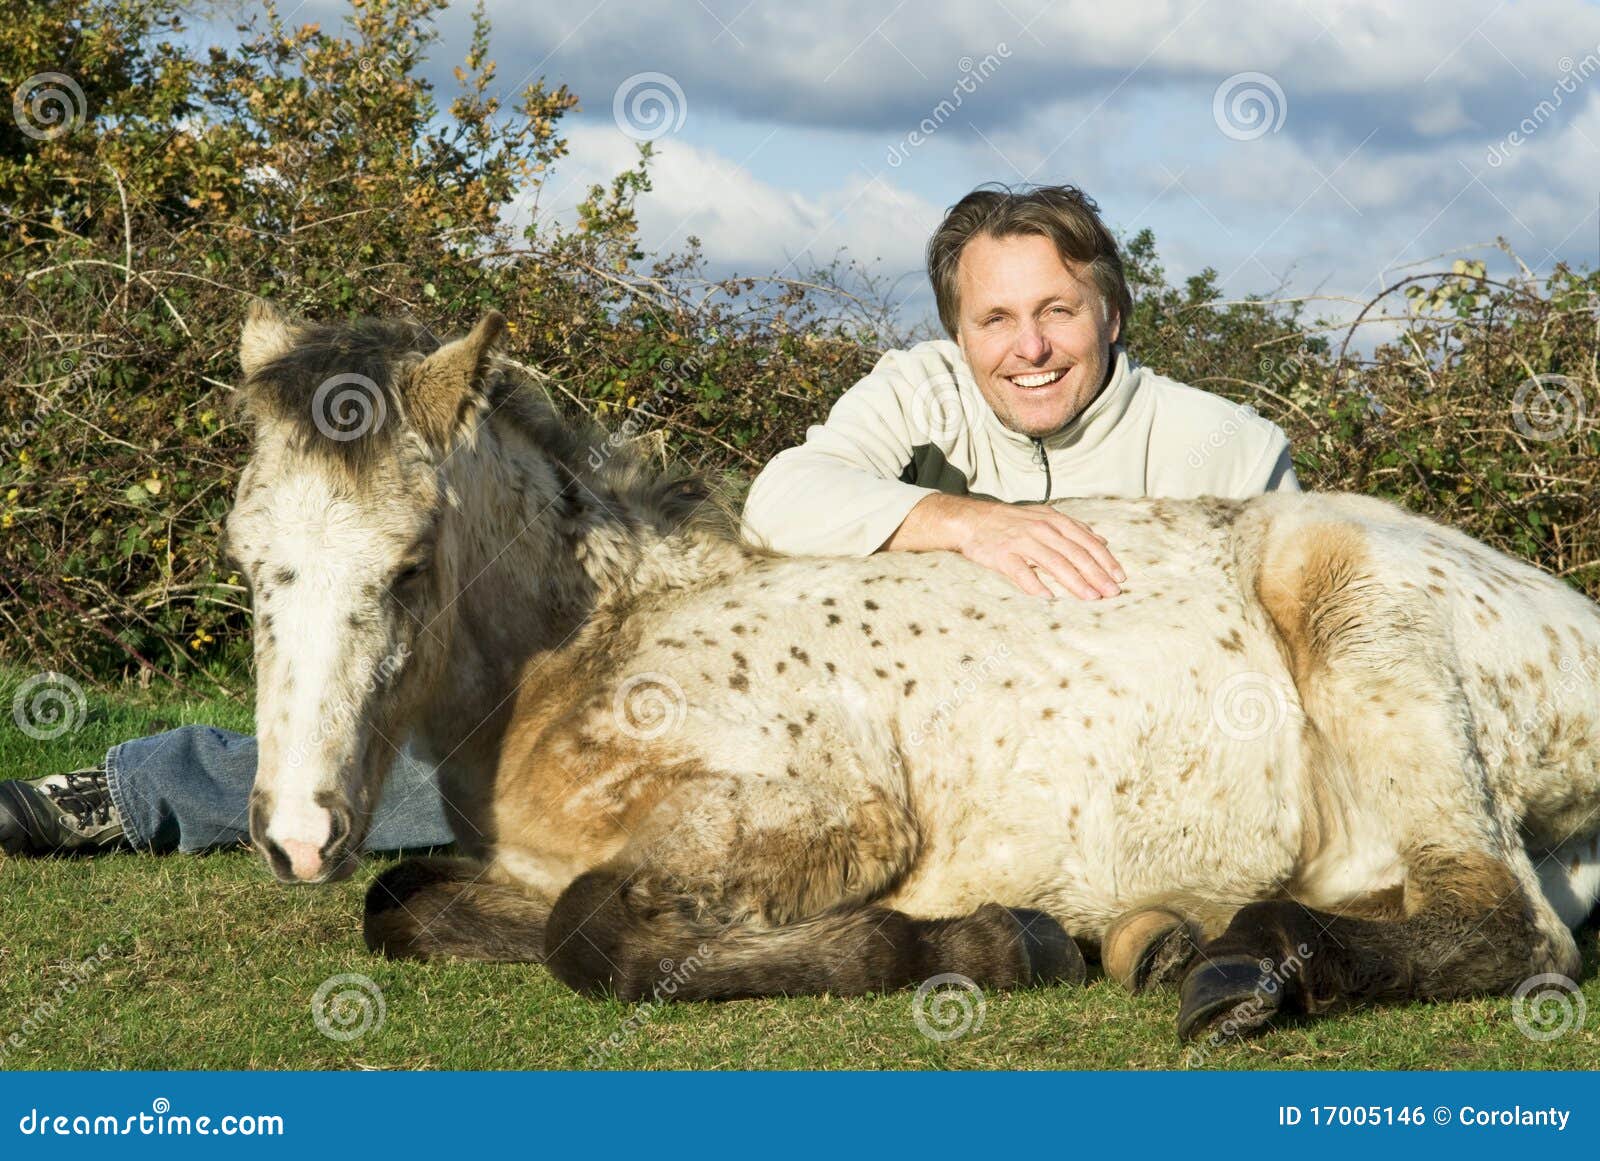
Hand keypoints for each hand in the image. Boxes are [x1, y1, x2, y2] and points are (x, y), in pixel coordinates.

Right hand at [887, 494, 1124, 599]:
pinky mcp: (1002, 555)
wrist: (972, 520)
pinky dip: (1035, 585)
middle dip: (1096, 574)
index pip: (1086, 542)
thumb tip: (1102, 541)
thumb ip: (1074, 528)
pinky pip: (1021, 572)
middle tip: (1112, 593)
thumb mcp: (1045, 516)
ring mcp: (1021, 542)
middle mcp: (1041, 529)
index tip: (1119, 578)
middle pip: (1074, 554)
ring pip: (1054, 563)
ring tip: (1090, 597)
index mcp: (1054, 520)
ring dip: (1075, 582)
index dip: (1105, 560)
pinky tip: (1049, 597)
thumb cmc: (1011, 521)